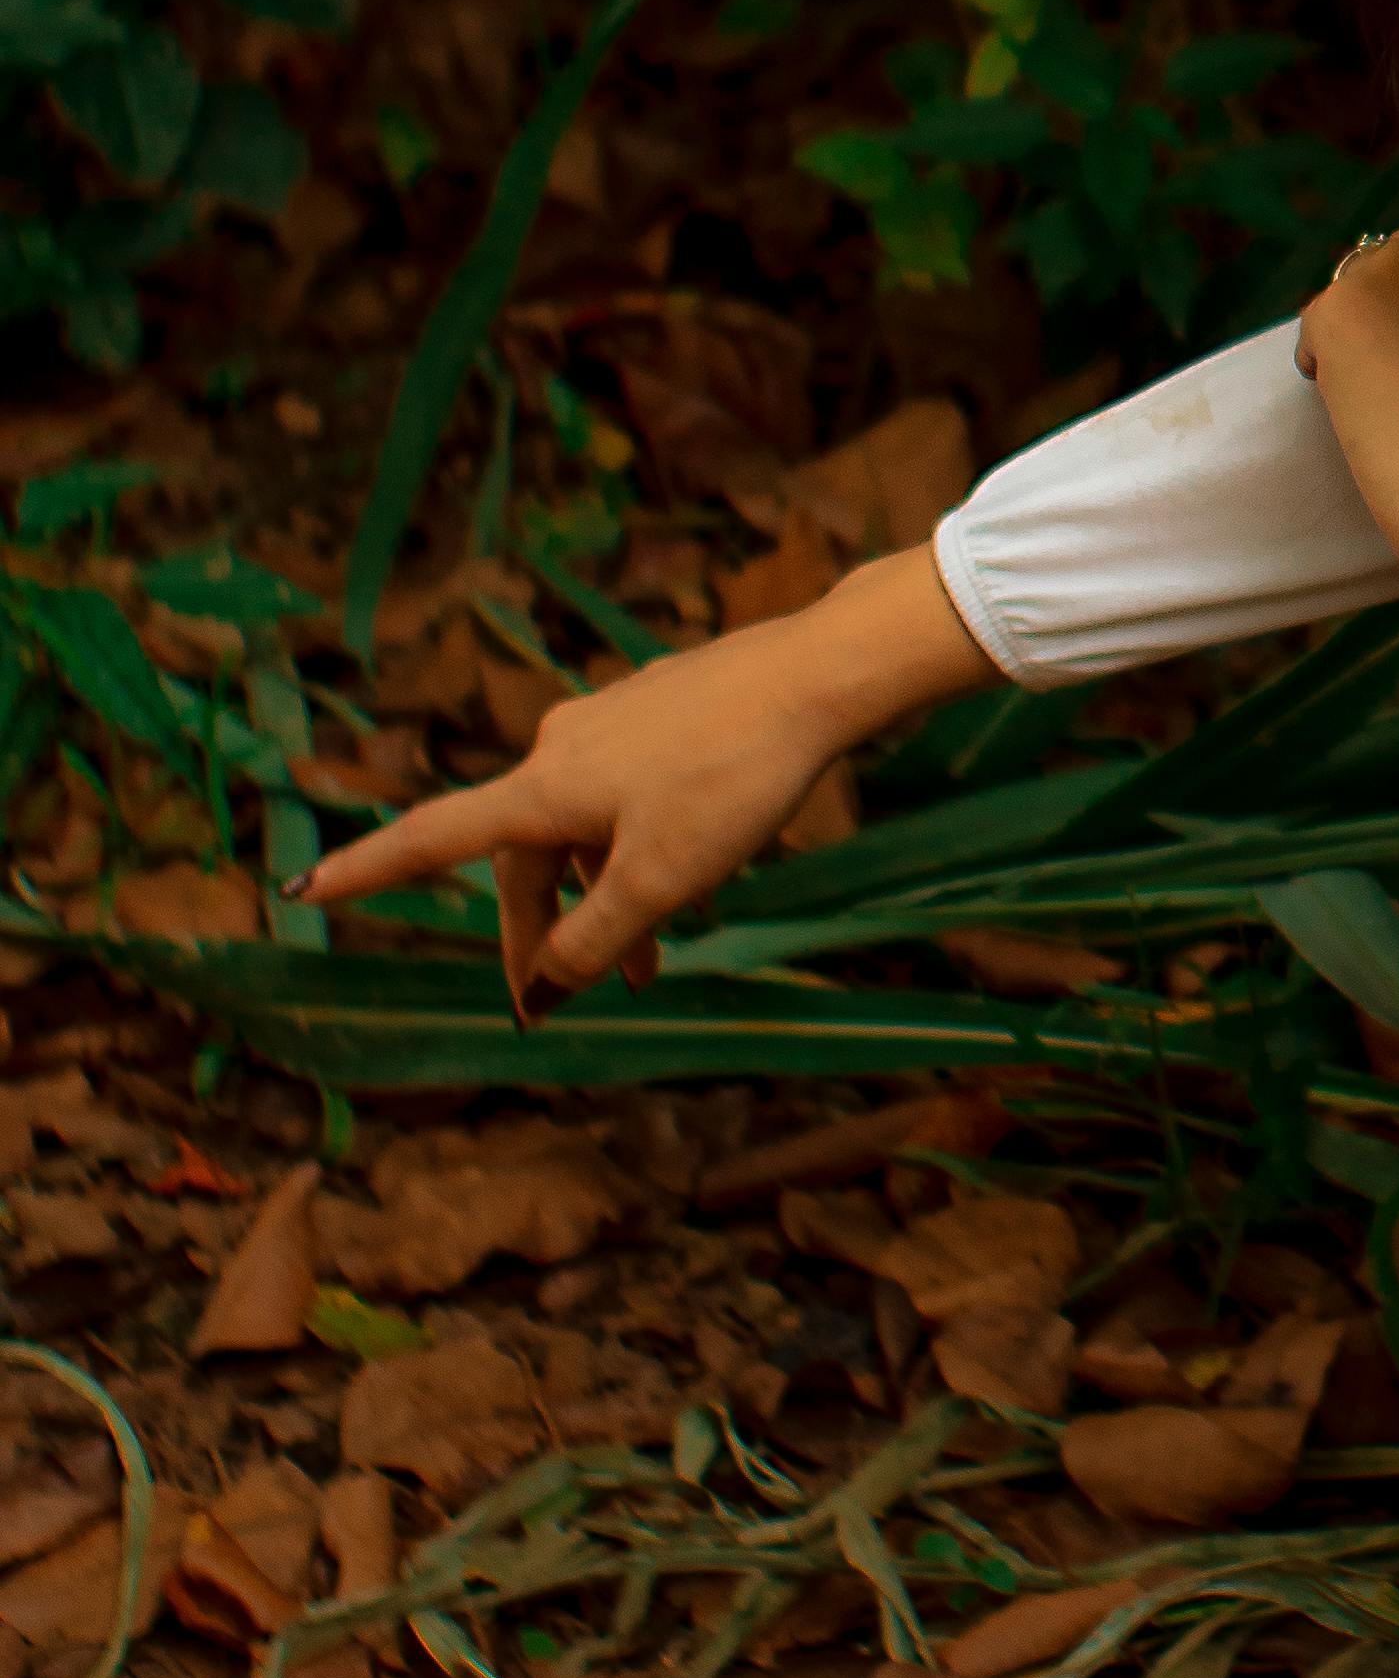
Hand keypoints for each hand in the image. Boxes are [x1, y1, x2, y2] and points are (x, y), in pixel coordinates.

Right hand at [297, 541, 995, 1015]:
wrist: (816, 677)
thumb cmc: (734, 776)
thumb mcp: (662, 880)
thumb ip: (595, 939)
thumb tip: (543, 984)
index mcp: (542, 788)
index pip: (432, 840)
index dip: (366, 872)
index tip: (303, 890)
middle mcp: (559, 747)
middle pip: (525, 855)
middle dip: (541, 931)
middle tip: (558, 1000)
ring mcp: (611, 724)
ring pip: (586, 829)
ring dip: (606, 896)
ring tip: (657, 960)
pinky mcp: (661, 711)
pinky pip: (630, 798)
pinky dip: (643, 850)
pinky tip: (702, 884)